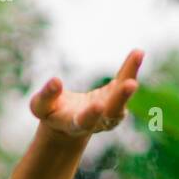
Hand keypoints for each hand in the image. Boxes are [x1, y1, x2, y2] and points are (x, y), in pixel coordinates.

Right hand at [29, 50, 143, 141]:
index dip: (90, 115)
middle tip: (131, 84)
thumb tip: (55, 81)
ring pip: (124, 95)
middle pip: (112, 112)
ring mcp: (109, 110)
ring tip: (137, 54)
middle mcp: (98, 121)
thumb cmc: (52, 113)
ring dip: (130, 77)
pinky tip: (137, 52)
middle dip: (120, 98)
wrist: (68, 123)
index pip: (83, 122)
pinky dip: (131, 68)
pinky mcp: (115, 96)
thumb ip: (46, 97)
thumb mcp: (41, 108)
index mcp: (76, 125)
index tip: (98, 104)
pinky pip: (125, 81)